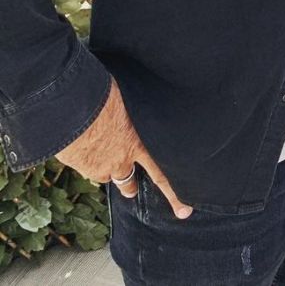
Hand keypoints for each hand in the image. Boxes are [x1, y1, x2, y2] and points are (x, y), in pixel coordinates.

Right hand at [57, 79, 191, 218]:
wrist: (76, 110)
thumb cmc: (108, 95)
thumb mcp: (133, 99)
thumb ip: (139, 111)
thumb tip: (141, 106)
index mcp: (142, 142)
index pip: (162, 173)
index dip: (174, 194)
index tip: (184, 212)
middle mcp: (123, 159)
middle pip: (129, 181)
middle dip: (130, 187)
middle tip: (132, 191)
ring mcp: (102, 165)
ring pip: (107, 175)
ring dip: (106, 171)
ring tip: (104, 167)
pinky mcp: (83, 166)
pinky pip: (87, 167)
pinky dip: (86, 161)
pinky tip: (82, 150)